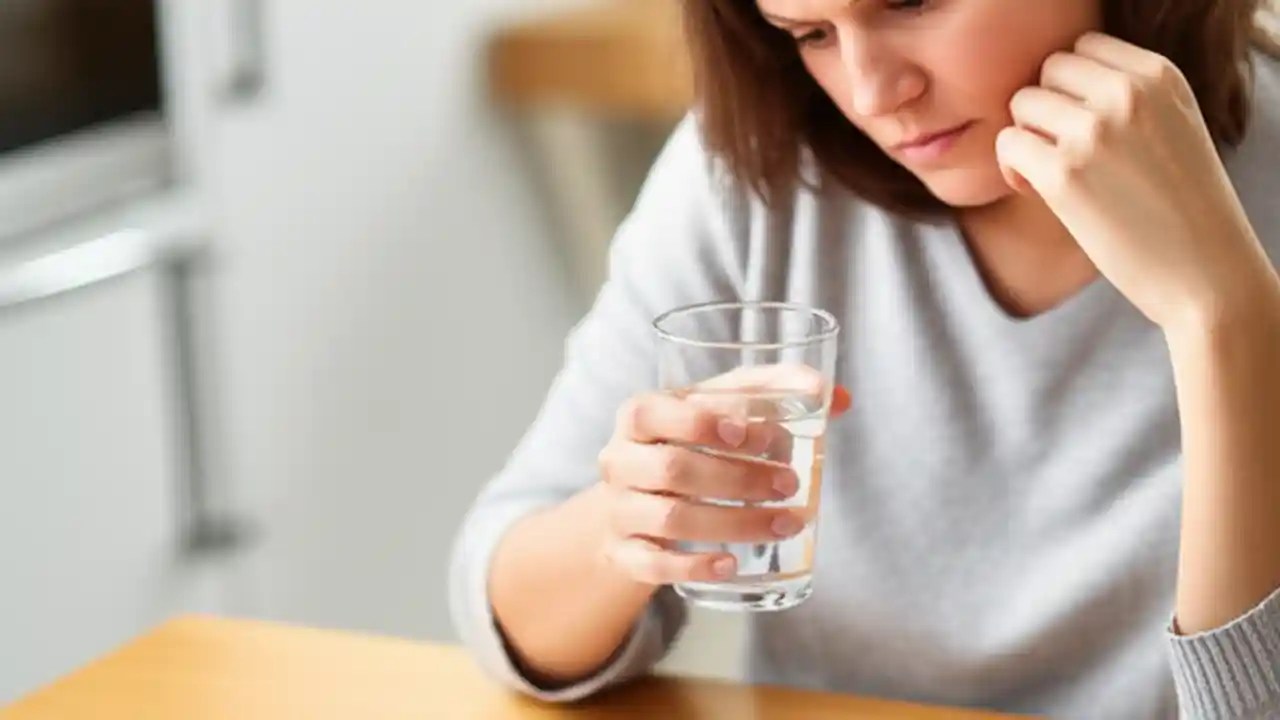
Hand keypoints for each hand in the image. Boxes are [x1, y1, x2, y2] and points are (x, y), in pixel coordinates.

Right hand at [595, 366, 849, 585]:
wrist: (630, 500)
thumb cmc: (684, 443)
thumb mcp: (716, 408)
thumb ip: (771, 393)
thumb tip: (837, 397)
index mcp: (638, 416)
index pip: (657, 414)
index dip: (703, 423)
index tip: (760, 435)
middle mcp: (619, 461)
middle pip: (672, 470)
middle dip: (738, 478)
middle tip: (791, 483)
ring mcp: (619, 509)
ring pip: (670, 519)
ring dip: (735, 523)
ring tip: (786, 523)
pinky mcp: (623, 553)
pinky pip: (653, 564)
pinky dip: (693, 565)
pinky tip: (731, 564)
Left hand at [995, 31, 1272, 328]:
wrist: (1207, 275)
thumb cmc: (1184, 209)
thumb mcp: (1174, 127)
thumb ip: (1127, 97)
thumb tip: (1056, 91)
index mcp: (1160, 76)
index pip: (1084, 47)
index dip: (1070, 87)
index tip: (1082, 125)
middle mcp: (1127, 93)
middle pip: (1047, 71)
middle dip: (1045, 110)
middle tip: (1062, 153)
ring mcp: (1093, 131)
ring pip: (1021, 104)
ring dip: (1027, 138)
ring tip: (1052, 175)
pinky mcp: (1063, 173)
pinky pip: (1008, 145)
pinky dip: (1013, 169)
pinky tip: (1039, 193)